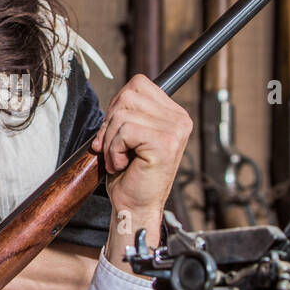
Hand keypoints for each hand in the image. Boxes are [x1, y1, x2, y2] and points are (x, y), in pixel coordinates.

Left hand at [90, 74, 191, 247]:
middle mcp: (179, 119)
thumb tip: (116, 97)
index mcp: (174, 114)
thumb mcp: (130, 135)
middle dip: (110, 123)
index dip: (117, 105)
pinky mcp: (164, 143)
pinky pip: (125, 131)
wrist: (136, 206)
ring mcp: (175, 130)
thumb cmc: (131, 175)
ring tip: (118, 158)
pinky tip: (122, 164)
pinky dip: (114, 150)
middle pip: (128, 95)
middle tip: (113, 148)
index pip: (138, 83)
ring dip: (110, 140)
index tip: (113, 131)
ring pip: (123, 114)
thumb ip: (129, 111)